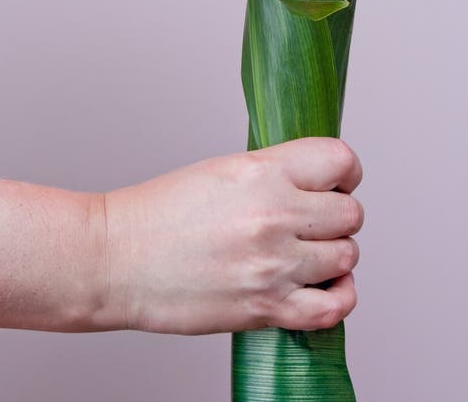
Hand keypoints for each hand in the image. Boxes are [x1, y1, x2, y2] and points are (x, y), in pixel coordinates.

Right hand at [103, 137, 363, 334]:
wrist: (116, 259)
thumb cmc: (160, 213)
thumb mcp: (223, 170)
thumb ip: (274, 173)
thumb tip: (316, 181)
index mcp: (264, 171)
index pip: (341, 161)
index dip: (345, 172)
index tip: (337, 181)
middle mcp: (275, 214)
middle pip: (351, 212)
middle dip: (337, 216)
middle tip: (314, 222)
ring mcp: (273, 263)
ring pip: (347, 255)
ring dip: (333, 255)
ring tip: (307, 255)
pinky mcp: (265, 307)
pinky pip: (334, 307)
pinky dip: (338, 296)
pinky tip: (323, 287)